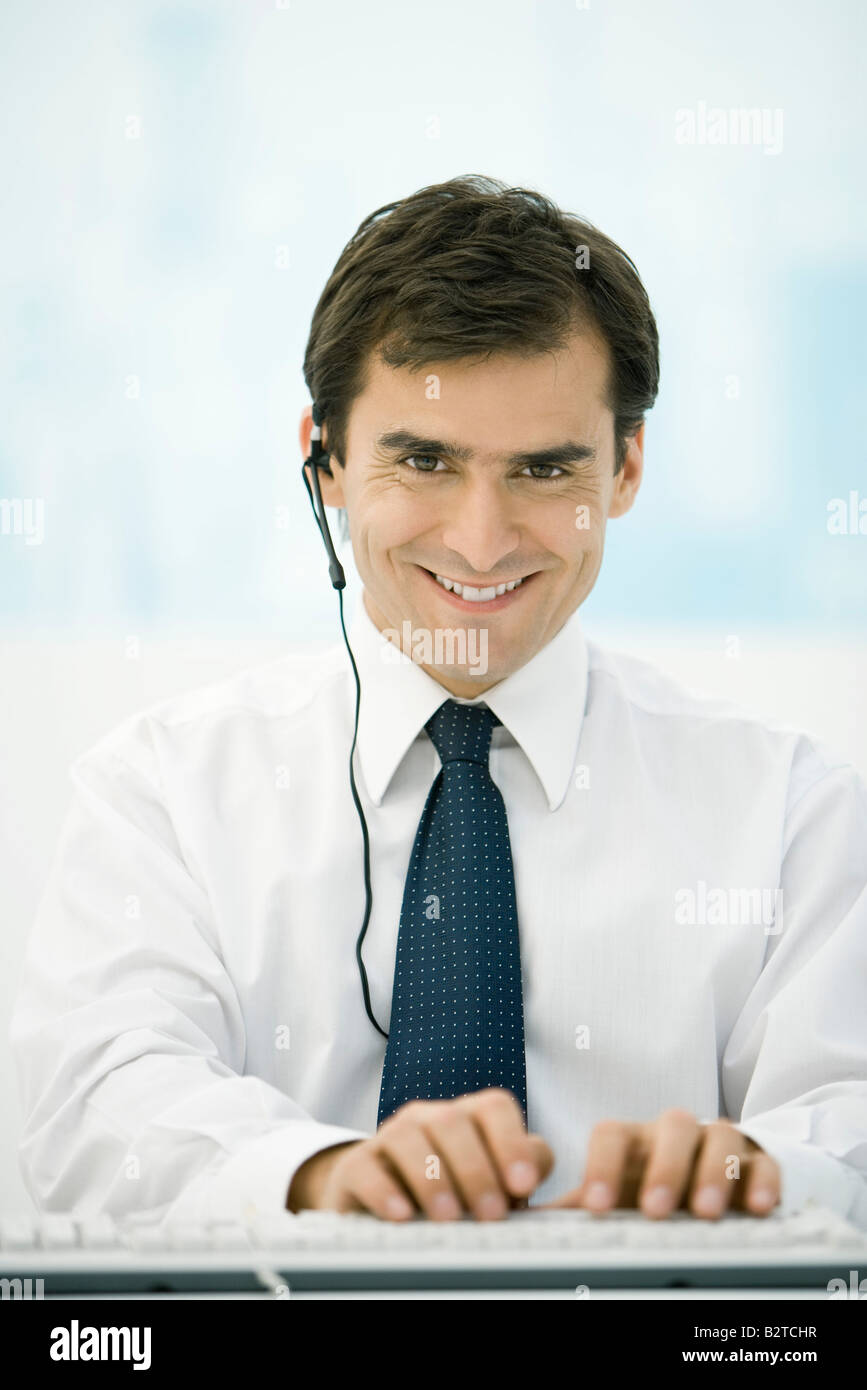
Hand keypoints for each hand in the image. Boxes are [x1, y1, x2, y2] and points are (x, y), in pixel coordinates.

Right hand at [288, 1088, 553, 1220]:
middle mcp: (429, 1119)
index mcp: (469, 1118)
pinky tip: (402, 1215)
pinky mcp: (356, 1166)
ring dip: (432, 1177)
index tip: (525, 1185)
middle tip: (491, 1215)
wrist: (387, 1206)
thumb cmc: (456, 1195)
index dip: (511, 1142)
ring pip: (408, 1137)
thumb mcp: (494, 1185)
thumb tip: (535, 1172)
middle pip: (452, 1121)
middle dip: (475, 1169)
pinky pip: (365, 1167)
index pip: (494, 1107)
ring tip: (449, 1218)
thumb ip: (522, 1175)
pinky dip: (384, 1190)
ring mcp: (390, 1137)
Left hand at [545, 1109, 780, 1218]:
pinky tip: (759, 1207)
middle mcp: (674, 1135)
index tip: (595, 1208)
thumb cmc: (641, 1190)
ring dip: (713, 1172)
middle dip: (665, 1167)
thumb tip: (513, 1230)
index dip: (601, 1166)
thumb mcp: (609, 1200)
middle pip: (673, 1126)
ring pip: (720, 1134)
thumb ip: (567, 1214)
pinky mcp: (757, 1162)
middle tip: (655, 1210)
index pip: (612, 1133)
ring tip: (706, 1213)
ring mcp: (717, 1144)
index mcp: (632, 1141)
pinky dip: (762, 1180)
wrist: (699, 1180)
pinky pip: (765, 1161)